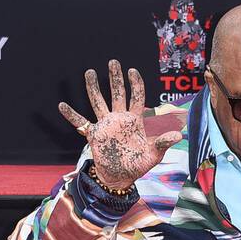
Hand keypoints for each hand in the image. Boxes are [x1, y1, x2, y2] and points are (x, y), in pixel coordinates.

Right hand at [59, 59, 182, 189]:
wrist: (121, 177)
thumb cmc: (138, 165)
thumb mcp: (154, 154)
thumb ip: (163, 142)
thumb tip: (178, 135)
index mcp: (134, 120)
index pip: (136, 97)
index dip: (135, 84)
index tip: (132, 70)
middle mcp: (119, 118)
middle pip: (117, 94)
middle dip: (115, 78)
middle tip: (113, 62)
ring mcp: (106, 125)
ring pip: (98, 102)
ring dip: (93, 88)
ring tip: (90, 72)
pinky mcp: (94, 134)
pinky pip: (80, 122)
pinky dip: (71, 115)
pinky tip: (62, 105)